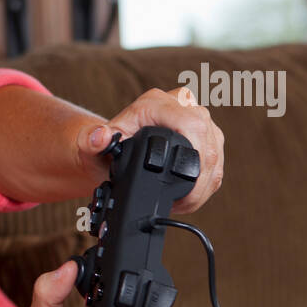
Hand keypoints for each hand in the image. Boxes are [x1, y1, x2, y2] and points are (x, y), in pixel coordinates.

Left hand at [74, 87, 224, 215]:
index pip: (190, 122)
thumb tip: (100, 137)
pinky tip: (192, 196)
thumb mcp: (90, 147)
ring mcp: (196, 118)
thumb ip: (91, 141)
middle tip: (183, 202)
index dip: (193, 153)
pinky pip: (216, 158)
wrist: (108, 152)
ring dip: (205, 182)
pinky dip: (207, 182)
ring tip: (185, 203)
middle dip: (201, 176)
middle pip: (208, 137)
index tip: (181, 183)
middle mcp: (179, 104)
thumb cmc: (100, 149)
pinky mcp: (205, 135)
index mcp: (154, 103)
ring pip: (215, 150)